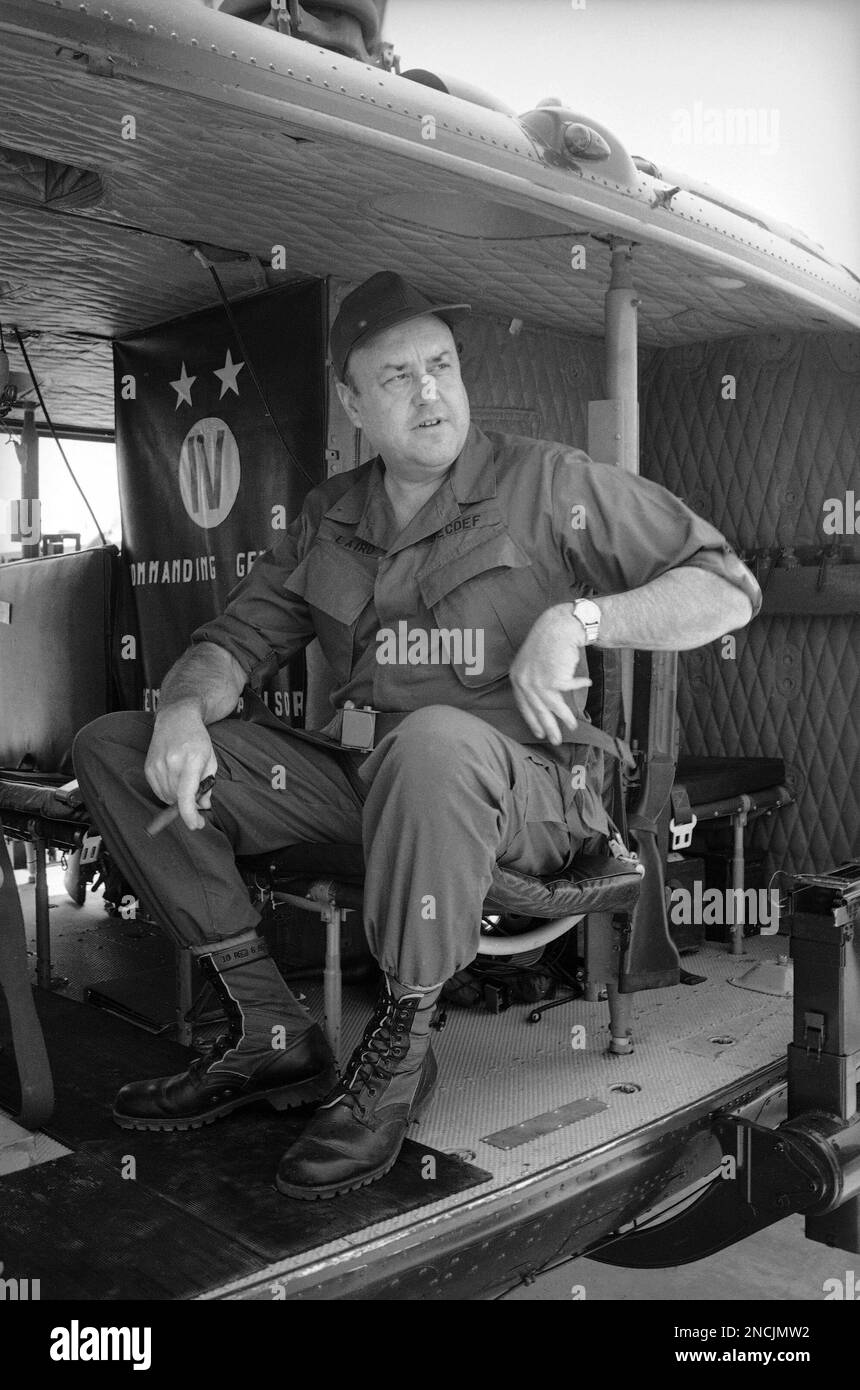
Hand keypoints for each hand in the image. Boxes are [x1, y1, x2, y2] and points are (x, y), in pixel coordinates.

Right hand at [145, 704, 217, 830]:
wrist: (176, 719)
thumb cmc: (197, 740)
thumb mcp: (210, 761)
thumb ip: (207, 786)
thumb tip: (202, 807)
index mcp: (192, 760)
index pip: (186, 796)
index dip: (190, 816)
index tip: (196, 825)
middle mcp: (172, 762)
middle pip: (178, 799)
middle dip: (188, 804)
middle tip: (197, 794)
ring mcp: (157, 764)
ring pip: (167, 797)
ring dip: (177, 798)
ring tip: (185, 780)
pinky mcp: (148, 767)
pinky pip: (158, 791)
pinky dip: (167, 792)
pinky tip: (174, 779)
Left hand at [509, 604, 591, 743]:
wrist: (558, 626)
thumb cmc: (548, 641)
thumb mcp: (533, 662)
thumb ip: (533, 680)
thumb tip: (543, 701)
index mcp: (517, 678)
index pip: (524, 705)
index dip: (533, 720)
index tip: (539, 732)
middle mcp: (524, 681)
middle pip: (538, 711)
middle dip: (548, 728)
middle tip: (555, 741)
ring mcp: (538, 682)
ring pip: (553, 707)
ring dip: (565, 717)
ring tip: (572, 726)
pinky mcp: (554, 680)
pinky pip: (571, 688)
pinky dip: (580, 685)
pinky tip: (587, 683)